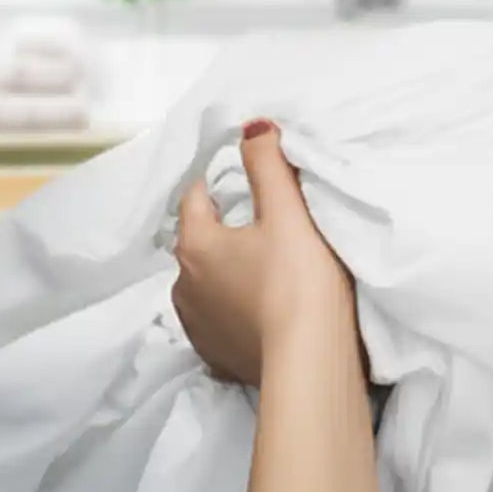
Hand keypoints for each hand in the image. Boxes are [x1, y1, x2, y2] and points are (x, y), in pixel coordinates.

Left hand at [172, 119, 358, 385]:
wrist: (310, 365)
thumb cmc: (300, 280)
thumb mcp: (289, 212)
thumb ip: (269, 163)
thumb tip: (252, 126)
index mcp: (195, 245)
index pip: (195, 198)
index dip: (220, 184)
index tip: (251, 186)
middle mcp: (182, 287)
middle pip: (200, 243)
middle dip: (225, 233)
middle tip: (268, 230)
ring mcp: (197, 328)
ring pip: (205, 286)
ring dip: (227, 276)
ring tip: (267, 275)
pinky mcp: (216, 360)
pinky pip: (220, 324)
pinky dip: (235, 314)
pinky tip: (262, 314)